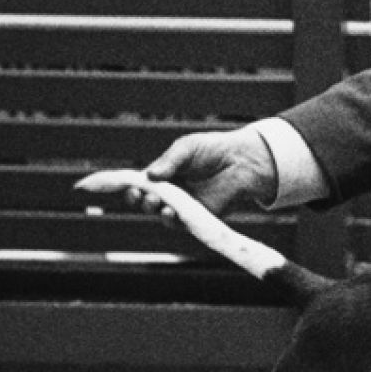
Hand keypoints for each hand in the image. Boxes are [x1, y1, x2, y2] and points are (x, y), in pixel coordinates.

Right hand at [141, 128, 276, 217]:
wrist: (241, 161)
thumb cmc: (213, 150)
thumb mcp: (186, 148)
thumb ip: (169, 161)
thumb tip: (149, 176)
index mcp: (164, 175)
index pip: (141, 184)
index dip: (132, 187)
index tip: (129, 186)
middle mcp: (171, 192)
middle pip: (146, 201)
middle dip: (138, 200)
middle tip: (139, 194)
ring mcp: (184, 206)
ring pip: (161, 214)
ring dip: (153, 209)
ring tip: (154, 201)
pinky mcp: (198, 217)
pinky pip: (181, 223)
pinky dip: (172, 220)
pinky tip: (169, 211)